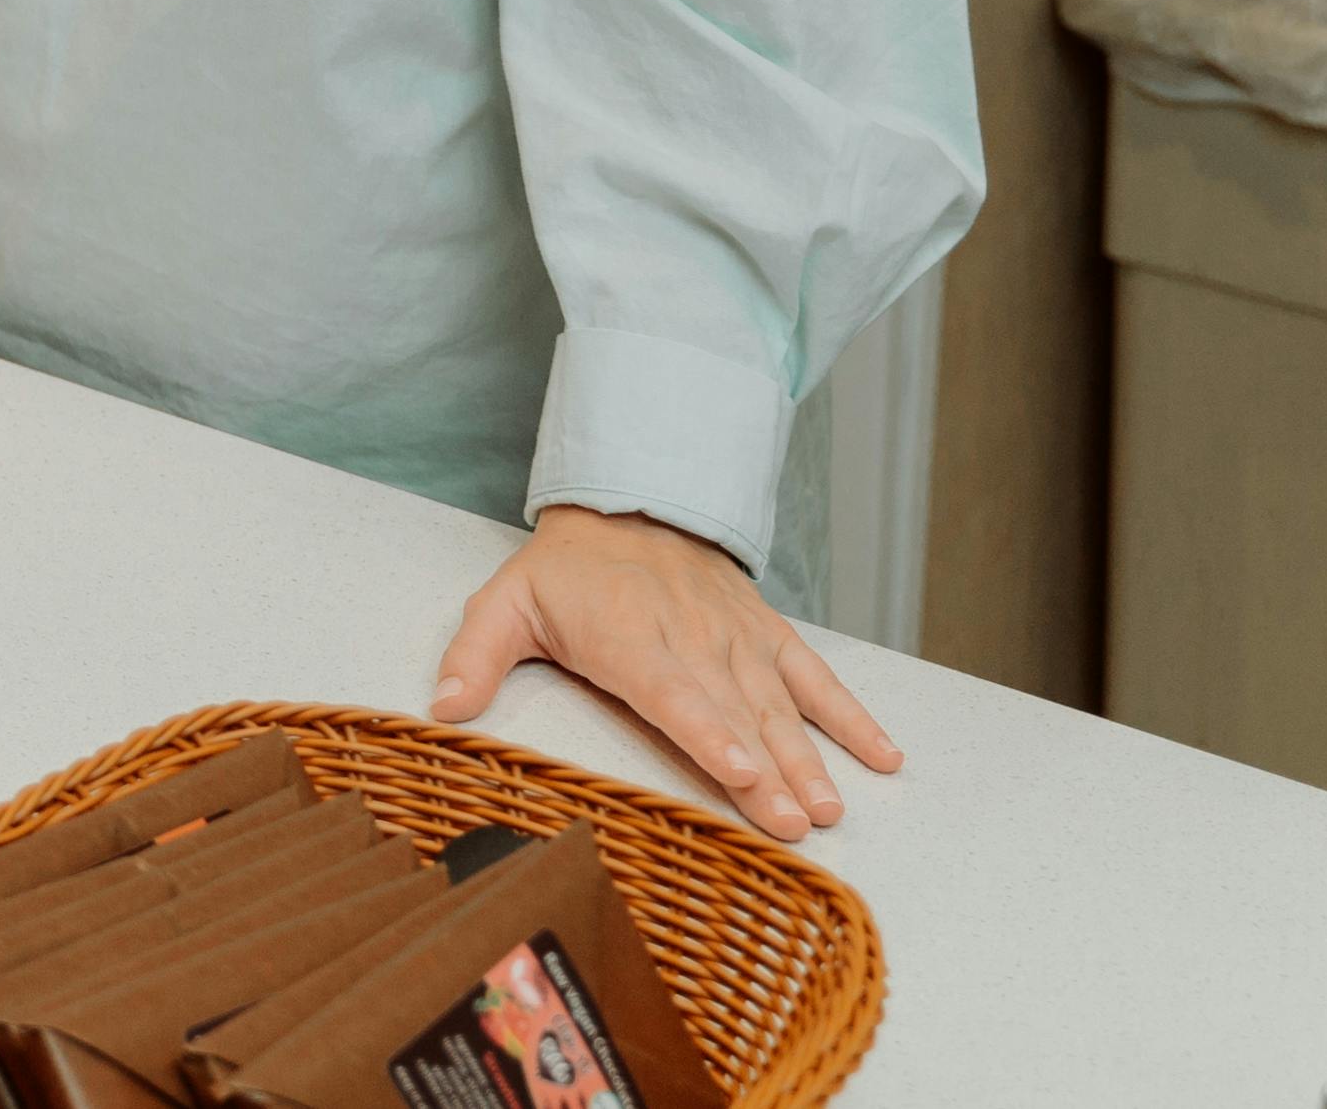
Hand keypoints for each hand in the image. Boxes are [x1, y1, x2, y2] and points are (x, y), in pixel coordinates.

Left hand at [430, 505, 900, 844]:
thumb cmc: (564, 573)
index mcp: (629, 639)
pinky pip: (815, 676)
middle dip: (770, 770)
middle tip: (799, 823)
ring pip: (779, 704)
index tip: (740, 769)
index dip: (707, 730)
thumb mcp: (505, 604)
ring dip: (810, 757)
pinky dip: (852, 715)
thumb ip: (475, 656)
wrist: (626, 503)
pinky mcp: (766, 635)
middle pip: (735, 711)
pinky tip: (884, 755)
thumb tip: (442, 707)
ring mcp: (737, 639)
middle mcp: (692, 640)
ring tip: (833, 807)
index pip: (672, 690)